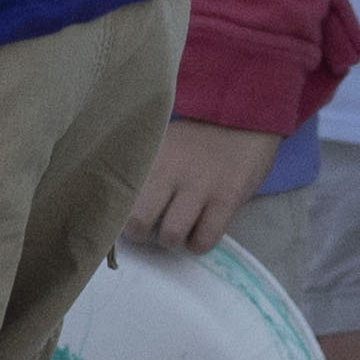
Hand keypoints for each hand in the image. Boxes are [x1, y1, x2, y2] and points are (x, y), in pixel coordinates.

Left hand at [128, 118, 273, 256]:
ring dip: (172, 239)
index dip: (116, 213)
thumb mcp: (162, 144)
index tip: (123, 216)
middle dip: (141, 233)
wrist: (243, 115)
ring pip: (171, 235)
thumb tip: (123, 205)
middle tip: (150, 227)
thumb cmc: (196, 136)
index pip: (119, 195)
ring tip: (179, 229)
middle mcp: (170, 171)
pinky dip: (198, 244)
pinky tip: (200, 232)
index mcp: (149, 156)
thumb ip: (144, 170)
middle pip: (138, 222)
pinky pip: (204, 240)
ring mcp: (199, 186)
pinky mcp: (227, 198)